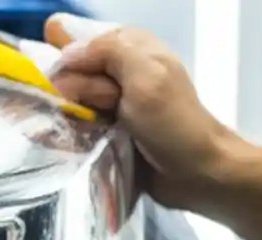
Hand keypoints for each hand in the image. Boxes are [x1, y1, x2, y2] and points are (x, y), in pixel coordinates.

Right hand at [44, 14, 246, 210]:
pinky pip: (74, 125)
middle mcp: (118, 70)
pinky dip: (72, 136)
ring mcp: (111, 101)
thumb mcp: (145, 75)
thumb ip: (106, 51)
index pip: (77, 43)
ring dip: (74, 119)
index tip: (86, 86)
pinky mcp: (106, 129)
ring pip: (68, 102)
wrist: (196, 173)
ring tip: (98, 133)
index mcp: (130, 47)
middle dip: (79, 94)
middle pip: (70, 74)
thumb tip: (65, 54)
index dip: (73, 65)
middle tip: (107, 109)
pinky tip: (80, 145)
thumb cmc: (173, 124)